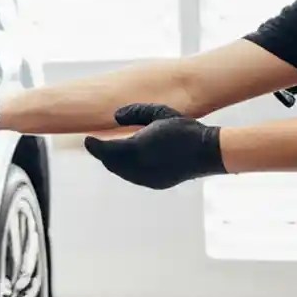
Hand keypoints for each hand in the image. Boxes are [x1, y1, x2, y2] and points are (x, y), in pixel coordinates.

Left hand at [84, 104, 225, 189]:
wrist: (208, 152)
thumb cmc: (184, 129)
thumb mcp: (159, 113)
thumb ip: (135, 112)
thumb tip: (115, 117)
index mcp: (137, 148)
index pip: (106, 150)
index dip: (93, 145)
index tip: (88, 139)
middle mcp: (139, 167)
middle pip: (111, 162)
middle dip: (103, 153)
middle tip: (97, 144)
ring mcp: (147, 178)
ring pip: (121, 172)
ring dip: (114, 162)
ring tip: (112, 151)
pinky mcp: (156, 183)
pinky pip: (133, 177)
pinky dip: (126, 169)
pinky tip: (129, 160)